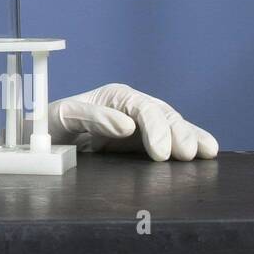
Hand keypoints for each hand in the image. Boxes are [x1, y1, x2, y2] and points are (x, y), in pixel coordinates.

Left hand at [45, 83, 218, 161]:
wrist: (46, 141)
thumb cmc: (52, 125)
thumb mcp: (63, 116)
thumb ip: (92, 118)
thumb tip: (127, 126)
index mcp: (114, 98)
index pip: (142, 108)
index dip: (155, 128)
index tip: (162, 153)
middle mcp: (132, 109)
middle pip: (163, 115)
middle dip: (178, 133)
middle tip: (187, 155)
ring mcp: (141, 126)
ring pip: (172, 125)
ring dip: (190, 137)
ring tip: (205, 152)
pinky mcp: (144, 143)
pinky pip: (171, 140)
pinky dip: (191, 142)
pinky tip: (207, 152)